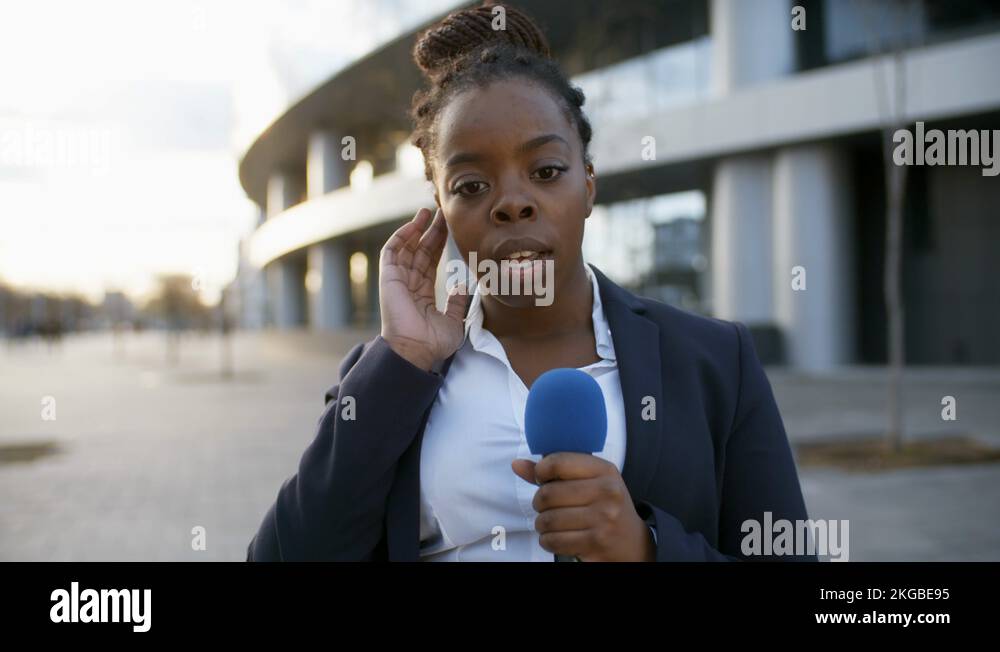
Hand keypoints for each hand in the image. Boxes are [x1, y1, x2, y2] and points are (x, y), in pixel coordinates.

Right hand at [379, 207, 470, 370]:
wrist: (416, 351)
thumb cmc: (433, 343)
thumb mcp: (454, 321)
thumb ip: (458, 302)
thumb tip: (463, 285)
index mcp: (422, 293)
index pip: (430, 261)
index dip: (439, 244)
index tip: (449, 228)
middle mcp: (408, 284)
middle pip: (420, 250)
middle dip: (431, 231)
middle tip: (443, 213)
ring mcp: (397, 280)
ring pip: (406, 247)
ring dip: (416, 228)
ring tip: (428, 212)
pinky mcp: (388, 277)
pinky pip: (392, 251)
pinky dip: (402, 236)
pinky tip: (414, 224)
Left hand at [512, 453, 655, 561]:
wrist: (632, 542)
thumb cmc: (604, 506)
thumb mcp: (589, 481)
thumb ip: (553, 472)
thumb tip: (516, 464)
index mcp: (604, 470)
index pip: (558, 462)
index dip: (541, 471)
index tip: (542, 479)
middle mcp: (607, 491)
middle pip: (548, 493)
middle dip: (539, 503)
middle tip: (545, 507)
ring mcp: (603, 518)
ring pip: (547, 520)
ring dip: (541, 524)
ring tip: (549, 523)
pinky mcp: (595, 542)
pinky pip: (553, 541)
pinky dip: (547, 541)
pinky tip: (556, 537)